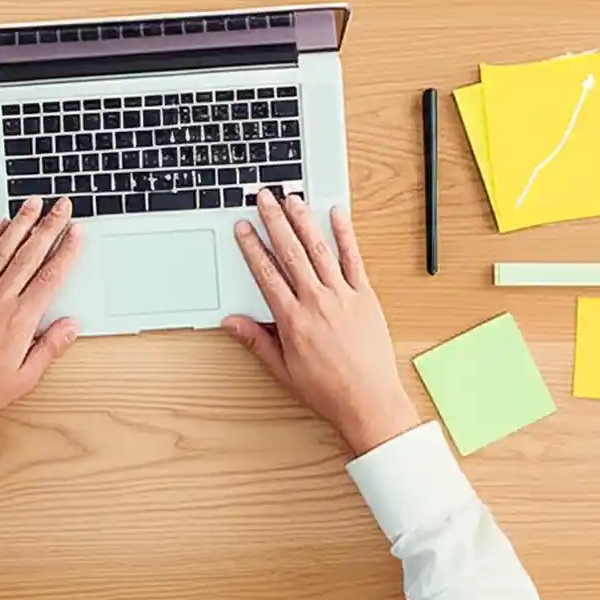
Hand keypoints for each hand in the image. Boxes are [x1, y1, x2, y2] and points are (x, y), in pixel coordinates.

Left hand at [0, 197, 82, 452]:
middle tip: (61, 206)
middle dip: (49, 227)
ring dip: (21, 224)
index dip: (66, 251)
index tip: (77, 232)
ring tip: (33, 204)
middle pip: (30, 255)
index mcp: (19, 321)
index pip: (50, 276)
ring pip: (3, 250)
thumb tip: (71, 324)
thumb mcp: (25, 378)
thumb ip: (50, 347)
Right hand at [222, 190, 420, 455]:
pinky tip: (337, 215)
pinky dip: (345, 235)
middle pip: (290, 252)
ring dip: (304, 221)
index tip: (243, 228)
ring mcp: (343, 296)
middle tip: (264, 198)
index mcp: (293, 320)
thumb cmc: (327, 390)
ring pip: (319, 250)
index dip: (252, 247)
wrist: (368, 401)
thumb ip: (256, 341)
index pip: (266, 274)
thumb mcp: (283, 370)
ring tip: (293, 198)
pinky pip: (354, 259)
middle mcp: (317, 302)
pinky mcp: (366, 297)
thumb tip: (230, 322)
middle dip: (275, 221)